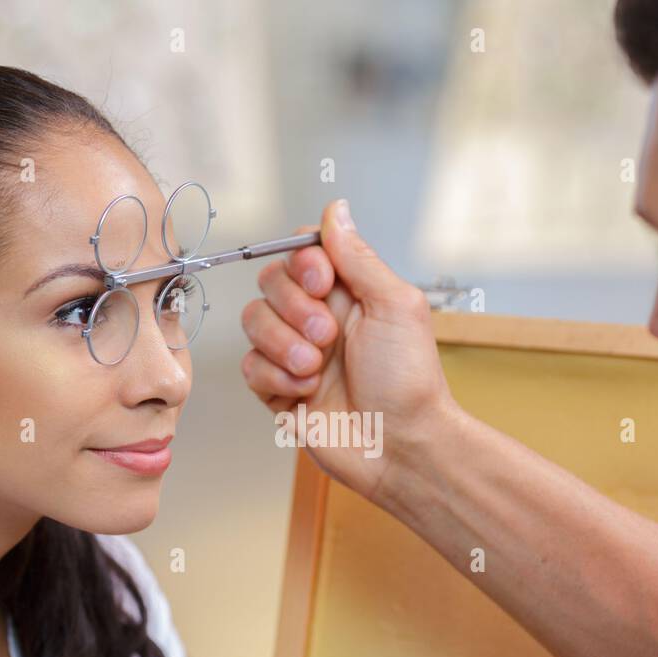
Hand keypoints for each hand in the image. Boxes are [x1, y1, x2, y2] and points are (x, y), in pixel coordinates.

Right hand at [240, 199, 459, 505]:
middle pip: (270, 282)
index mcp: (349, 292)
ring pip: (253, 322)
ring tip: (316, 369)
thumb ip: (358, 256)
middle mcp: (319, 317)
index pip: (302, 251)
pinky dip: (275, 378)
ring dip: (283, 345)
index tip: (323, 283)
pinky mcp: (278, 389)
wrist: (400, 446)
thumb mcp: (395, 305)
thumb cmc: (409, 381)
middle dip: (294, 309)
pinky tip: (306, 392)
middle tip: (329, 337)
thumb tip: (336, 209)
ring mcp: (296, 352)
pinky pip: (249, 366)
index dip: (302, 262)